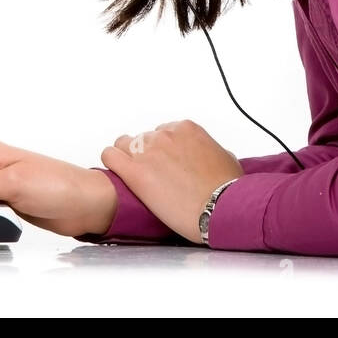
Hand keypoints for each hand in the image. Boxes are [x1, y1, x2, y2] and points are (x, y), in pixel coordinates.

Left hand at [102, 120, 242, 243]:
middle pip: (143, 139)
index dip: (163, 151)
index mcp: (185, 129)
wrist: (219, 208)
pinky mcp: (135, 172)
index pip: (163, 132)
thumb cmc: (227, 189)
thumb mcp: (227, 159)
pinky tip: (119, 175)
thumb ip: (211, 150)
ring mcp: (148, 151)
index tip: (165, 165)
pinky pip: (110, 156)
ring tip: (134, 177)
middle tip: (153, 176)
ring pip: (123, 145)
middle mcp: (165, 135)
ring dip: (127, 158)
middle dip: (146, 156)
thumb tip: (208, 154)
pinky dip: (112, 163)